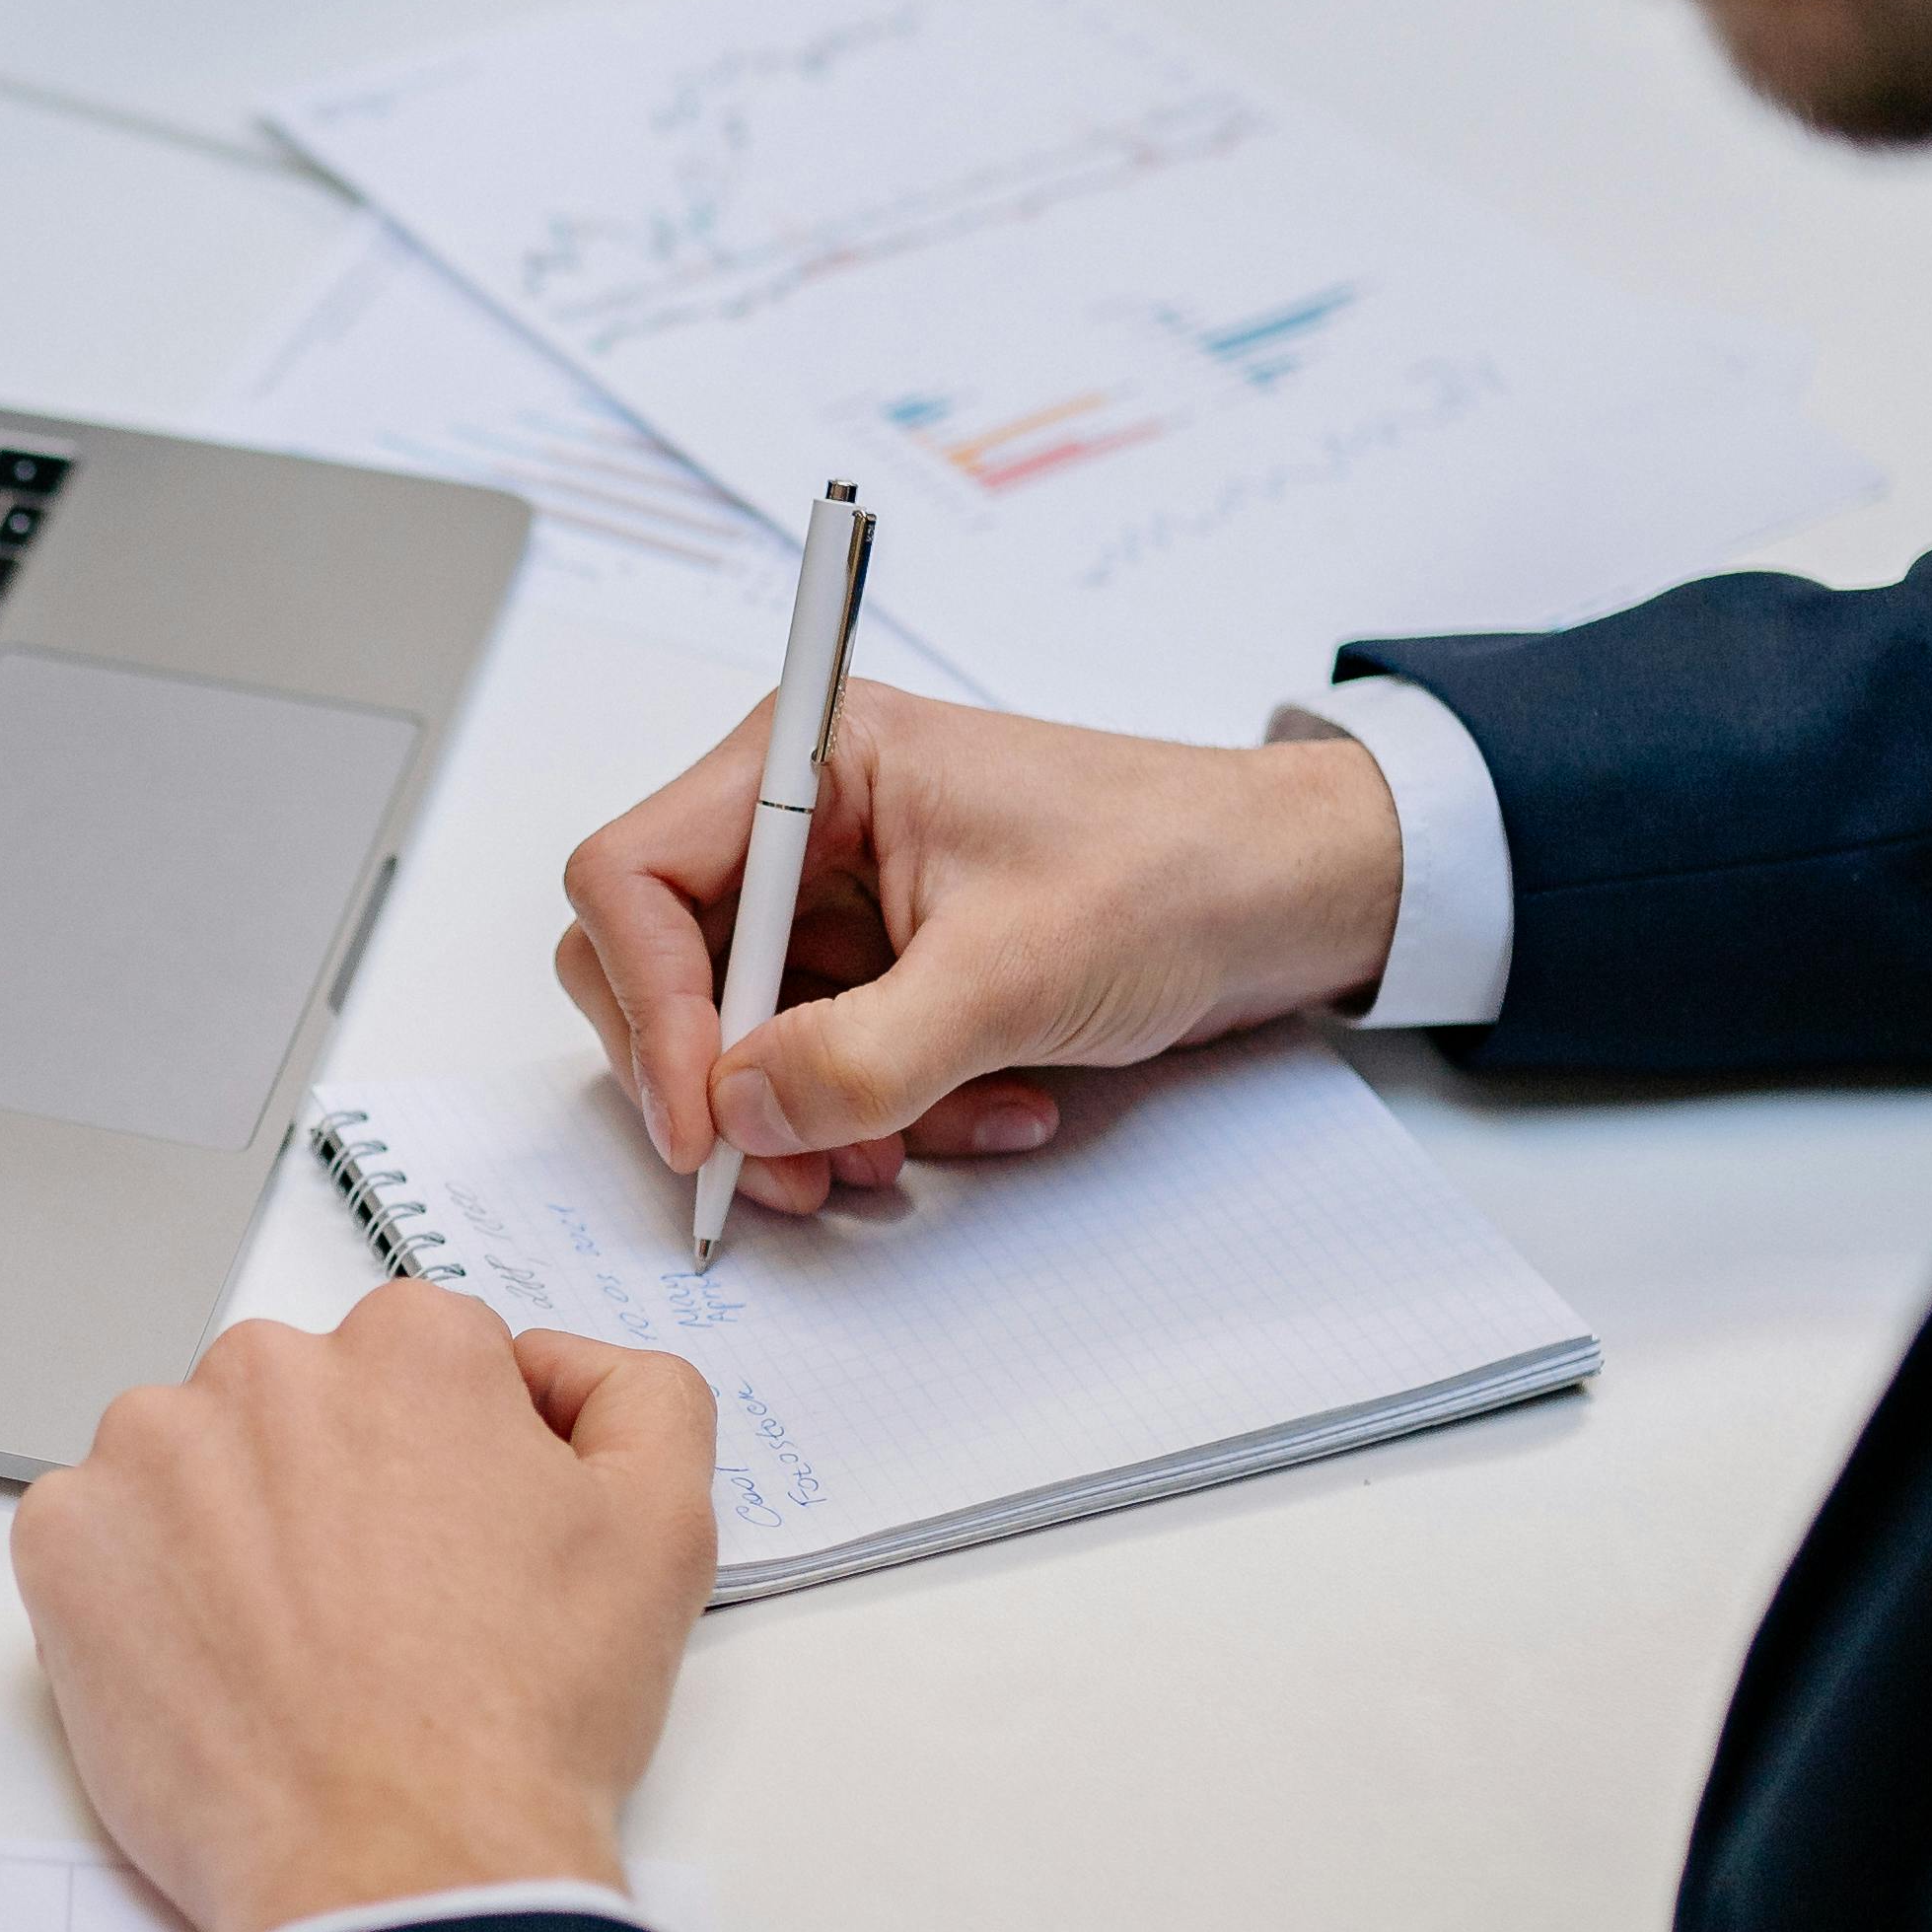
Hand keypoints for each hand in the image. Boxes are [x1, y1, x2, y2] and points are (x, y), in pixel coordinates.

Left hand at [11, 1285, 716, 1931]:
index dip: (451, 1464)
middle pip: (301, 1407)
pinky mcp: (66, 1542)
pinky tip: (214, 1668)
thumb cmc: (518, 1724)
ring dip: (230, 1532)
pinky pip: (101, 1539)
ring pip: (194, 1467)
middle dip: (334, 1488)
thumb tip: (571, 1372)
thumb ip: (638, 1400)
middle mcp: (268, 1369)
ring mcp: (150, 1453)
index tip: (453, 1548)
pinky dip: (142, 1593)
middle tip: (379, 1615)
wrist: (402, 1867)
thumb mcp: (662, 1532)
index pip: (423, 1365)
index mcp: (410, 1347)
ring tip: (294, 1652)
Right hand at [559, 688, 1406, 1216]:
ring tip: (895, 1156)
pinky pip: (822, 1060)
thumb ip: (862, 1055)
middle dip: (717, 1079)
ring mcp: (840, 896)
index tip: (701, 1117)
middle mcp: (804, 821)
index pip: (632, 876)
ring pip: (737, 1031)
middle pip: (659, 961)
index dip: (650, 1004)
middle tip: (779, 1168)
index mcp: (812, 762)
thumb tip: (737, 1115)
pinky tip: (983, 1115)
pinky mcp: (884, 962)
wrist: (1299, 893)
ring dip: (804, 1115)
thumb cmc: (1178, 870)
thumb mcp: (1014, 974)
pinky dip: (879, 1111)